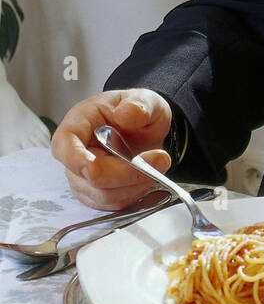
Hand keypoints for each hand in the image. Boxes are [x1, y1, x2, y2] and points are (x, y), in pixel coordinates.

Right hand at [51, 89, 173, 209]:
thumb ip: (138, 105)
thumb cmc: (138, 112)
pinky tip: (148, 175)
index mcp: (79, 123)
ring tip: (157, 163)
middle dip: (128, 172)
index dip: (75, 159)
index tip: (92, 167)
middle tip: (159, 158)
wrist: (147, 128)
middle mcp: (76, 153)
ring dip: (136, 183)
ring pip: (103, 194)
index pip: (64, 145)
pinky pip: (113, 203)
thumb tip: (126, 113)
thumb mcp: (146, 100)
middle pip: (90, 176)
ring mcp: (83, 176)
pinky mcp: (96, 192)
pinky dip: (135, 192)